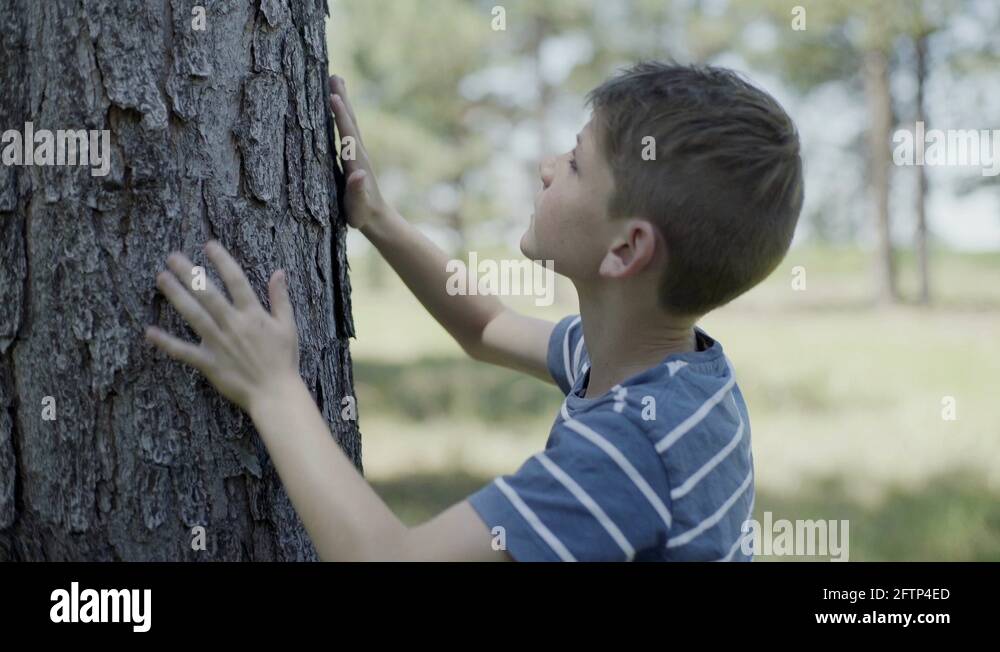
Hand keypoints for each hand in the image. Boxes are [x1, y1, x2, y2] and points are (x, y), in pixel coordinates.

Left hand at [146, 241, 300, 410]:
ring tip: (161, 278)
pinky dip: (166, 343)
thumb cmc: (284, 360)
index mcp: (253, 314)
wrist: (275, 393)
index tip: (208, 245)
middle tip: (173, 257)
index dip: (222, 261)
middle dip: (189, 273)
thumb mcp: (288, 326)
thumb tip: (279, 273)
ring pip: (194, 315)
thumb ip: (280, 299)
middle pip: (208, 293)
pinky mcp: (209, 362)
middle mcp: (233, 325)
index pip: (236, 280)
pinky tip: (150, 332)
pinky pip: (184, 352)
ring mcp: (218, 343)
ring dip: (176, 295)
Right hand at [329, 74, 388, 229]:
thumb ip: (357, 191)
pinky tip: (335, 106)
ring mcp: (356, 152)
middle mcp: (358, 153)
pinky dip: (340, 114)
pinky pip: (345, 129)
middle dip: (342, 99)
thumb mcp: (358, 207)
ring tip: (335, 80)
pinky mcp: (353, 155)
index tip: (333, 96)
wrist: (377, 218)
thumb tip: (358, 175)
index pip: (347, 135)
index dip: (340, 116)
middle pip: (350, 121)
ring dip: (342, 101)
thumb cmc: (362, 215)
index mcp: (356, 162)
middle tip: (335, 75)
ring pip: (349, 122)